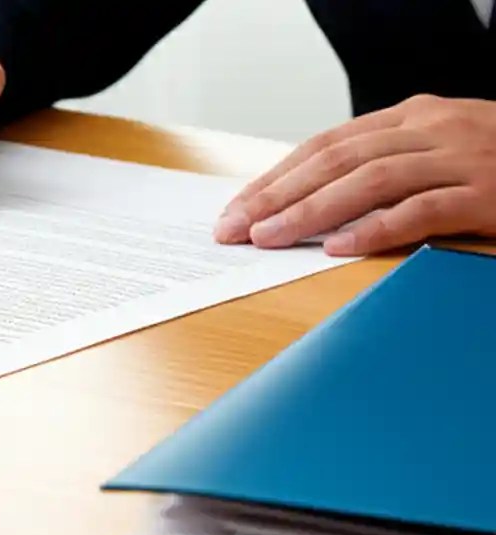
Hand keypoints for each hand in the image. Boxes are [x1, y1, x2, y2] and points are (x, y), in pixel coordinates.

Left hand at [214, 95, 495, 255]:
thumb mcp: (438, 154)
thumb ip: (385, 168)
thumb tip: (311, 201)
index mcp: (414, 118)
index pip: (326, 145)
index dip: (276, 177)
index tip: (236, 209)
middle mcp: (433, 130)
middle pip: (336, 160)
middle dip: (277, 196)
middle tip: (234, 228)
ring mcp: (463, 159)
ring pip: (371, 181)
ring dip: (312, 212)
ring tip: (270, 238)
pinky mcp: (489, 195)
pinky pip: (424, 210)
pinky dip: (379, 229)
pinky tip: (341, 247)